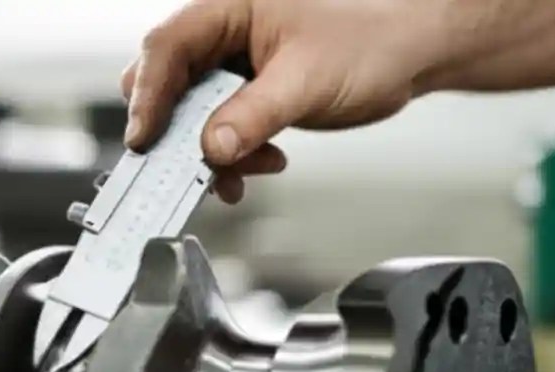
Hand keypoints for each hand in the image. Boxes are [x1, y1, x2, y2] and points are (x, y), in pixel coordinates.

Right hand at [123, 0, 446, 202]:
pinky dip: (230, 156)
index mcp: (228, 7)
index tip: (144, 140)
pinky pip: (217, 129)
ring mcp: (232, 65)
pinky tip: (260, 164)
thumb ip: (255, 114)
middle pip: (165, 81)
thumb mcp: (306, 80)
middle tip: (182, 166)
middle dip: (173, 130)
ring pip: (189, 113)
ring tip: (242, 172)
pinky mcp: (246, 94)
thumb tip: (211, 146)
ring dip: (208, 151)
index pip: (166, 47)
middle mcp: (222, 33)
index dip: (148, 96)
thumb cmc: (370, 40)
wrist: (410, 54)